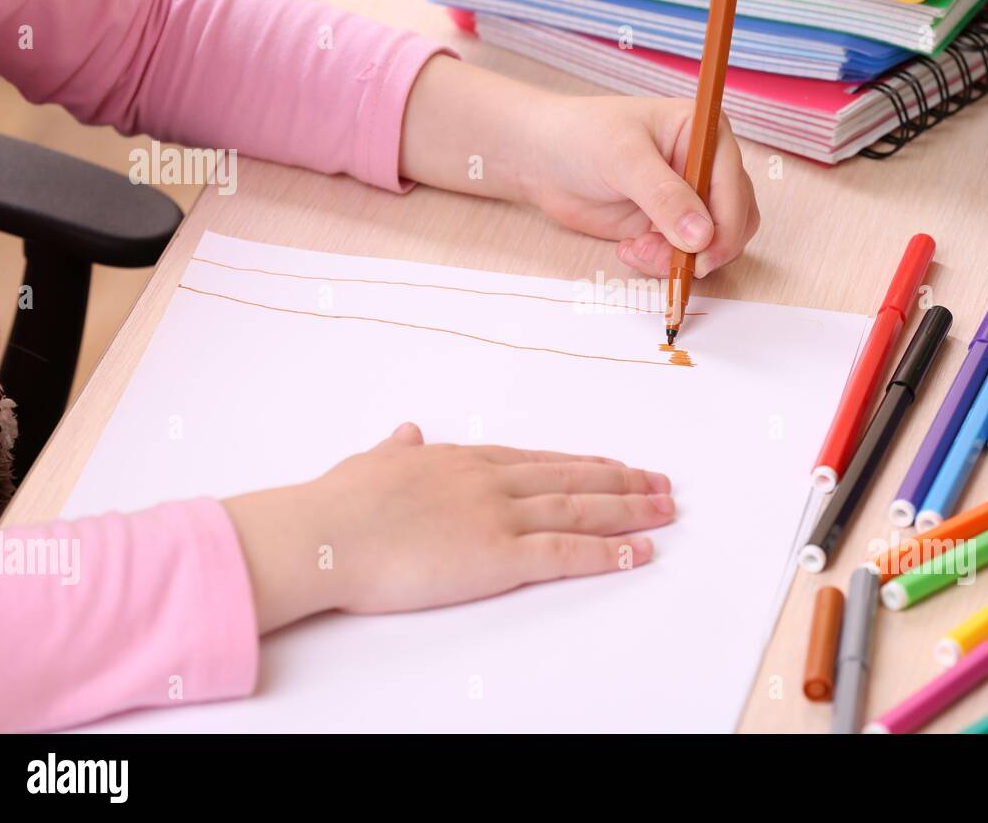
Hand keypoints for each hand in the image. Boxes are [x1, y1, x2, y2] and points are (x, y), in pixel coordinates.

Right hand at [222, 423, 674, 632]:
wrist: (322, 532)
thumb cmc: (337, 503)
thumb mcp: (371, 464)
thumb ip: (397, 451)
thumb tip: (406, 432)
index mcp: (462, 459)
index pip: (536, 460)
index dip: (580, 463)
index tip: (611, 463)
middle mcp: (490, 480)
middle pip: (571, 477)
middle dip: (621, 480)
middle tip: (660, 483)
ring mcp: (498, 515)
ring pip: (580, 508)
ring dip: (629, 509)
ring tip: (666, 509)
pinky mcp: (498, 555)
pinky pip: (565, 552)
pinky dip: (608, 552)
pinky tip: (639, 552)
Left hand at [527, 95, 759, 279]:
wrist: (542, 160)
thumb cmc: (582, 138)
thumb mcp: (624, 159)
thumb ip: (664, 196)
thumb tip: (702, 235)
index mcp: (706, 132)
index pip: (734, 185)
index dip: (724, 223)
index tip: (701, 252)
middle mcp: (705, 165)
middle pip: (736, 219)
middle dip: (705, 248)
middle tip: (671, 263)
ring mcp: (689, 198)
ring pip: (714, 244)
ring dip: (680, 259)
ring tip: (637, 249)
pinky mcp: (669, 226)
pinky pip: (684, 256)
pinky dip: (662, 263)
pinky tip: (629, 248)